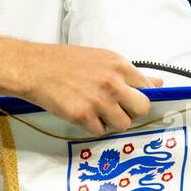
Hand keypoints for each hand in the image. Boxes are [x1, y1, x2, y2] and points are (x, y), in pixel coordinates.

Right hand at [22, 44, 161, 135]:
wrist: (33, 67)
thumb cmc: (64, 62)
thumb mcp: (101, 59)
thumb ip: (128, 73)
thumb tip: (157, 84)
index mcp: (118, 65)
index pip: (147, 89)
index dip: (140, 97)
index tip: (134, 102)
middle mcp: (112, 82)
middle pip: (142, 109)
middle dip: (131, 112)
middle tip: (116, 109)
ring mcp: (98, 100)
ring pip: (123, 124)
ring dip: (112, 122)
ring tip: (96, 112)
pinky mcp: (83, 116)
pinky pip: (100, 131)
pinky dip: (93, 127)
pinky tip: (82, 114)